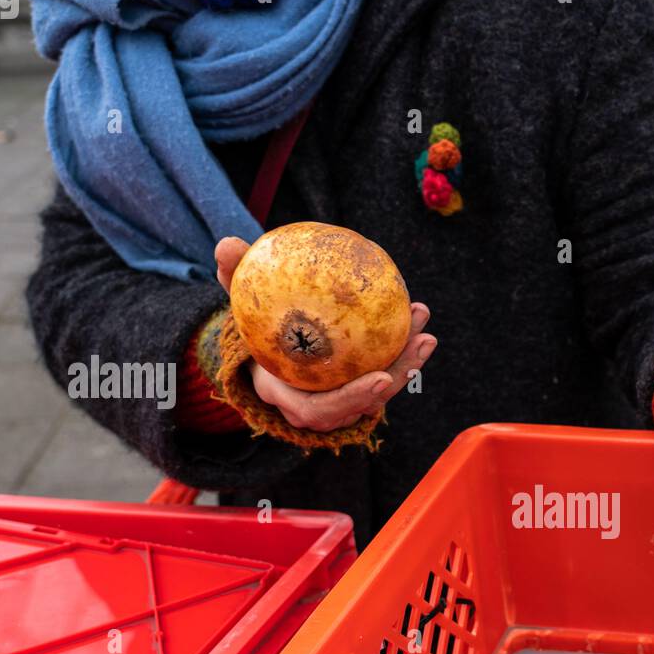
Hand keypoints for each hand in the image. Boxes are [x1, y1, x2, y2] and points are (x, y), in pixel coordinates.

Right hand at [214, 236, 435, 432]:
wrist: (263, 354)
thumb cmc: (252, 329)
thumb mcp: (242, 306)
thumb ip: (235, 280)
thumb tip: (227, 244)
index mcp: (287, 398)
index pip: (321, 410)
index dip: (352, 399)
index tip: (380, 378)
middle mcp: (318, 409)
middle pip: (364, 404)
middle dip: (397, 376)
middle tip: (422, 343)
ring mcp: (340, 405)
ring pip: (380, 391)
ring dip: (407, 362)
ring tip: (426, 331)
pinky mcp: (357, 393)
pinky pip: (384, 375)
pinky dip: (402, 352)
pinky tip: (417, 319)